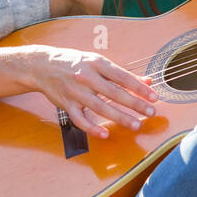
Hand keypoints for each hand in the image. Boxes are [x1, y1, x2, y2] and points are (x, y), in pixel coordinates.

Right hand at [29, 45, 157, 139]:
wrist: (43, 65)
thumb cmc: (75, 63)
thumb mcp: (98, 62)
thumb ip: (123, 74)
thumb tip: (148, 82)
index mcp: (97, 63)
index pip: (122, 77)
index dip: (139, 88)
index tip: (154, 97)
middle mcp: (86, 77)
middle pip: (114, 93)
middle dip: (134, 104)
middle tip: (150, 112)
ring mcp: (75, 92)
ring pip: (100, 108)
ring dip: (120, 118)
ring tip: (136, 125)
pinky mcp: (66, 104)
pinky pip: (80, 120)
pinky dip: (92, 128)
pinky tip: (105, 134)